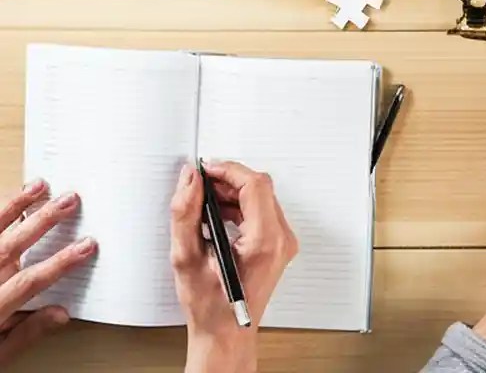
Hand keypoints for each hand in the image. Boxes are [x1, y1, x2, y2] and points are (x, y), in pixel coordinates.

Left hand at [0, 179, 96, 365]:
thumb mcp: (0, 353)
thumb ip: (27, 333)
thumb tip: (60, 315)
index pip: (30, 280)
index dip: (61, 262)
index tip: (86, 247)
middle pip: (12, 246)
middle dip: (43, 221)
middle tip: (69, 201)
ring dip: (15, 206)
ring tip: (38, 186)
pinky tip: (7, 200)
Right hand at [170, 162, 297, 372]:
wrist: (225, 333)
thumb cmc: (210, 307)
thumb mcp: (186, 258)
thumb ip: (185, 214)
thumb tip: (190, 180)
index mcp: (265, 241)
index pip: (255, 186)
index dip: (228, 171)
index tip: (206, 169)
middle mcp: (281, 240)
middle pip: (260, 189)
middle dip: (228, 180)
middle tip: (200, 183)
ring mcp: (282, 243)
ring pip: (261, 199)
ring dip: (232, 194)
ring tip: (202, 201)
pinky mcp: (277, 246)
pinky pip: (261, 213)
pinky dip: (238, 207)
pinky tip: (214, 215)